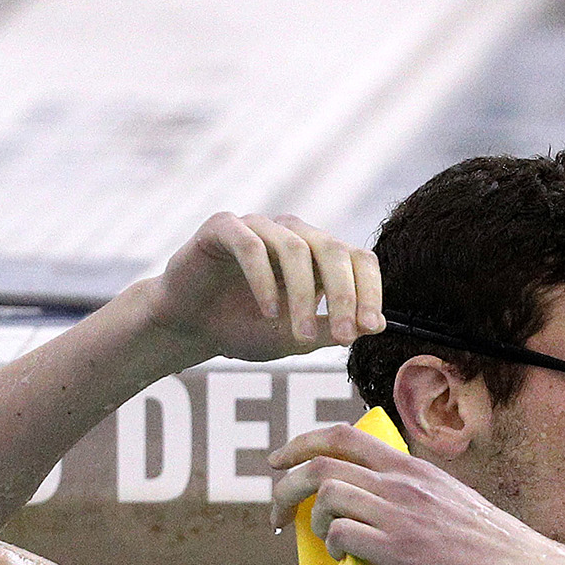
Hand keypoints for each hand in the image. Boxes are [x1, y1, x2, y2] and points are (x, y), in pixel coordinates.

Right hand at [141, 212, 383, 361]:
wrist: (189, 325)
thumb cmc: (243, 327)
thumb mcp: (293, 338)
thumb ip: (330, 329)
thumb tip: (375, 326)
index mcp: (318, 255)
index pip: (359, 259)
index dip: (370, 291)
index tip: (371, 328)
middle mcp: (294, 234)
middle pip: (334, 250)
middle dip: (344, 295)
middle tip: (344, 337)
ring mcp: (259, 226)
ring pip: (295, 249)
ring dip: (303, 296)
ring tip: (300, 336)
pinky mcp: (223, 227)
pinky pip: (251, 245)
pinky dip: (264, 280)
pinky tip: (267, 311)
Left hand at [268, 424, 564, 564]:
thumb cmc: (484, 543)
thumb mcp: (446, 496)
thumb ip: (409, 489)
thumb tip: (371, 496)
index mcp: (411, 466)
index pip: (343, 435)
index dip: (300, 443)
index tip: (278, 461)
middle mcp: (402, 482)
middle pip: (320, 464)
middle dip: (284, 486)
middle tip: (274, 512)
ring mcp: (399, 514)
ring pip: (326, 495)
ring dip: (310, 520)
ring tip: (322, 540)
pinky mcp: (399, 549)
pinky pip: (341, 534)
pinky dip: (331, 545)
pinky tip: (345, 559)